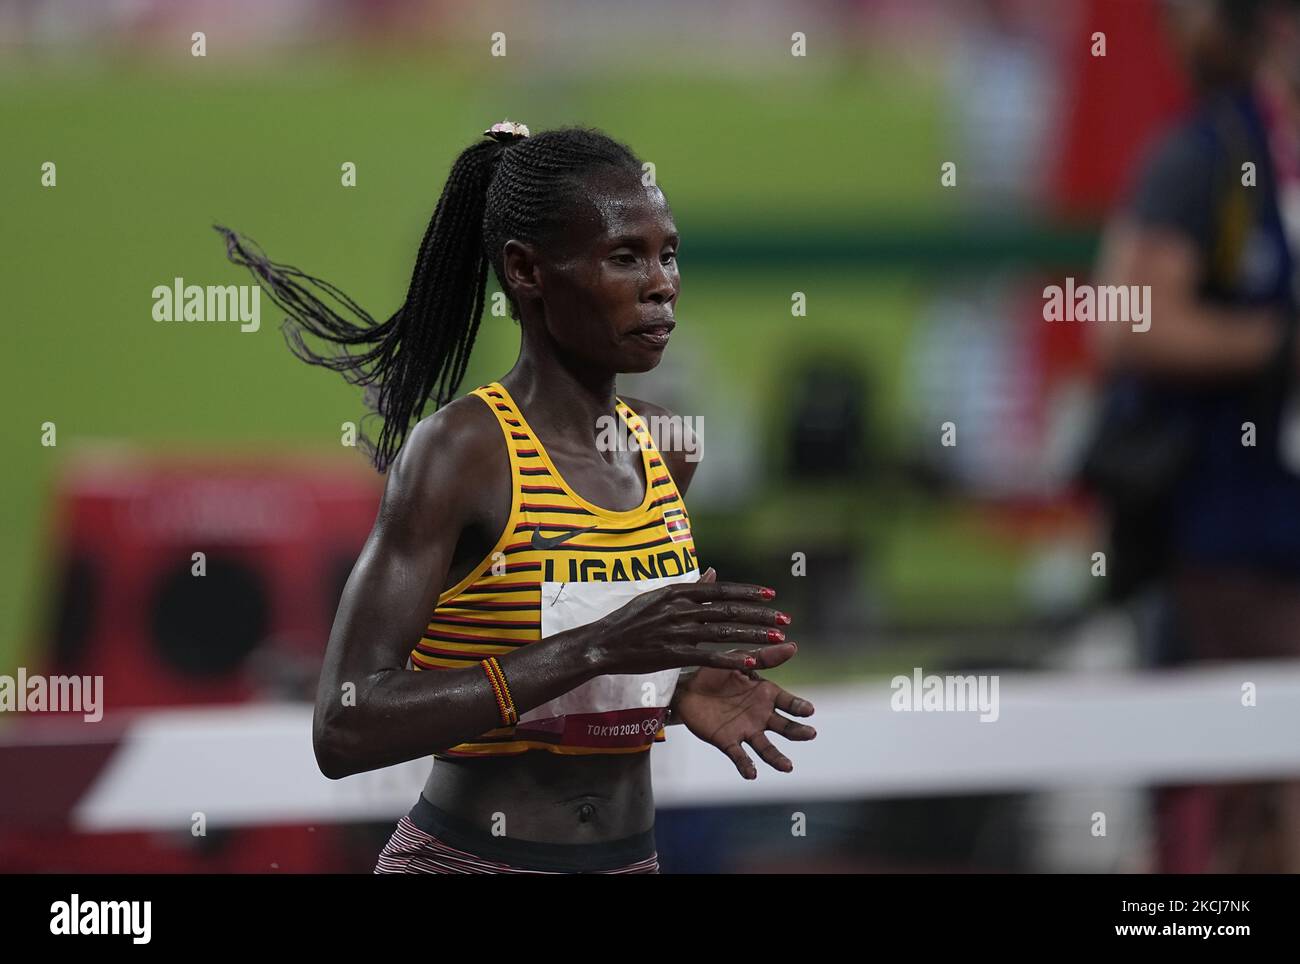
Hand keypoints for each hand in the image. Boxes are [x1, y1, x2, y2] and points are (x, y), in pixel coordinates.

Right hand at [587, 566, 792, 675]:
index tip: (771, 595)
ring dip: (754, 636)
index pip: (721, 591)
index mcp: (677, 592)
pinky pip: (709, 657)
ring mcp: (677, 632)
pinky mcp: (673, 654)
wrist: (602, 644)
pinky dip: (731, 659)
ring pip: (724, 632)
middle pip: (729, 610)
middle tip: (784, 619)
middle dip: (760, 615)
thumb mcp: (657, 596)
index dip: (749, 593)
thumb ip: (688, 586)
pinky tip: (751, 662)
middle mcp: (680, 609)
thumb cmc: (630, 620)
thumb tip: (712, 572)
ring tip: (777, 639)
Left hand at [671, 569, 815, 778]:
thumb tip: (793, 644)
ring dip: (777, 757)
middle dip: (797, 732)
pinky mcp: (728, 741)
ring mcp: (745, 730)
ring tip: (787, 766)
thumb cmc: (714, 673)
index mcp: (765, 694)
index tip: (810, 710)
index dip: (799, 707)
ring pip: (766, 747)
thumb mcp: (739, 661)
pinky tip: (753, 774)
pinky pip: (739, 756)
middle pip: (784, 727)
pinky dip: (747, 766)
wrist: (685, 689)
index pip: (788, 702)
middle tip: (810, 734)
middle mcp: (760, 715)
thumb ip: (764, 656)